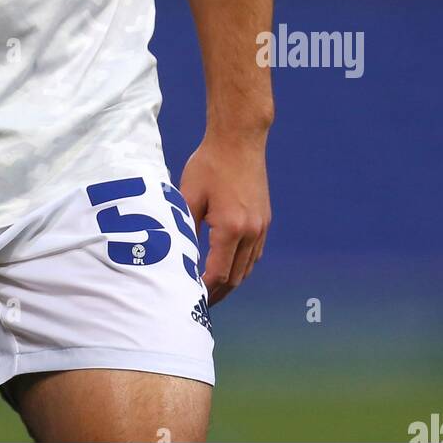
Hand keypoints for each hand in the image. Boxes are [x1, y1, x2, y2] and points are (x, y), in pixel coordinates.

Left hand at [179, 131, 270, 305]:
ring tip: (212, 290)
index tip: (189, 296)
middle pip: (235, 277)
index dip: (203, 289)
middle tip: (199, 302)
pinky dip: (241, 266)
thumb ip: (185, 227)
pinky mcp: (264, 219)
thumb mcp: (189, 195)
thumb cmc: (210, 164)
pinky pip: (254, 253)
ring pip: (247, 268)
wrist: (239, 140)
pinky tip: (228, 268)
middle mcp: (251, 232)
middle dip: (217, 292)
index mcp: (231, 228)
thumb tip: (177, 254)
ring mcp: (261, 227)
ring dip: (231, 282)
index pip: (218, 273)